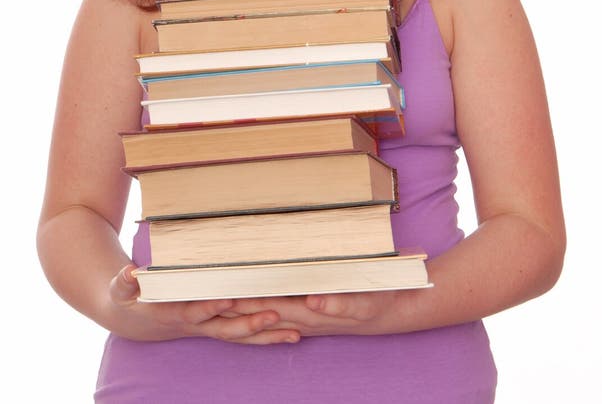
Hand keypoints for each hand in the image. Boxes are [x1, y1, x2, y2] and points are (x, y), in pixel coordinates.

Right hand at [108, 264, 300, 343]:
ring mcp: (209, 326)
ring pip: (240, 334)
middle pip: (225, 327)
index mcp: (172, 313)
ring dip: (266, 334)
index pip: (193, 311)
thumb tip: (129, 272)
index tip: (225, 299)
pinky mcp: (219, 324)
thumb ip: (123, 282)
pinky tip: (293, 334)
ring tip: (295, 332)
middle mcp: (195, 323)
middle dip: (249, 323)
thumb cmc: (127, 299)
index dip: (209, 307)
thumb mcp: (120, 290)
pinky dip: (268, 335)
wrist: (133, 320)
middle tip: (273, 315)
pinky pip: (246, 334)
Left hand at [231, 290, 404, 337]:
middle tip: (206, 296)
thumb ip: (340, 302)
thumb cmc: (380, 300)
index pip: (271, 305)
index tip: (223, 292)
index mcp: (312, 312)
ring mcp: (305, 317)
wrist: (392, 310)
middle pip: (262, 312)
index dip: (247, 299)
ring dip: (242, 307)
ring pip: (267, 314)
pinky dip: (259, 308)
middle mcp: (304, 317)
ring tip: (216, 298)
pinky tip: (248, 303)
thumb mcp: (365, 301)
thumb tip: (313, 300)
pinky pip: (277, 313)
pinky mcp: (309, 313)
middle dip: (234, 304)